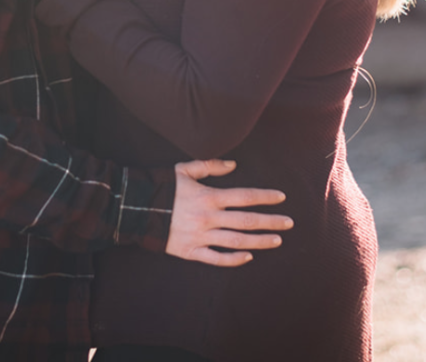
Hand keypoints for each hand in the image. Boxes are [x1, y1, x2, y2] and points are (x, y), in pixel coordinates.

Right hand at [165, 159, 289, 266]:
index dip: (265, 197)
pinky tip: (248, 257)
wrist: (136, 208)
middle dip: (271, 222)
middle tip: (289, 223)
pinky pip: (216, 258)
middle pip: (247, 221)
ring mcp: (201, 236)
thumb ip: (210, 166)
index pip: (245, 196)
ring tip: (277, 241)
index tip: (281, 198)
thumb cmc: (163, 186)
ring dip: (259, 241)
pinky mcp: (191, 251)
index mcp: (209, 196)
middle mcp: (208, 217)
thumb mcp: (185, 169)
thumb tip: (233, 165)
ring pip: (237, 241)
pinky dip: (233, 259)